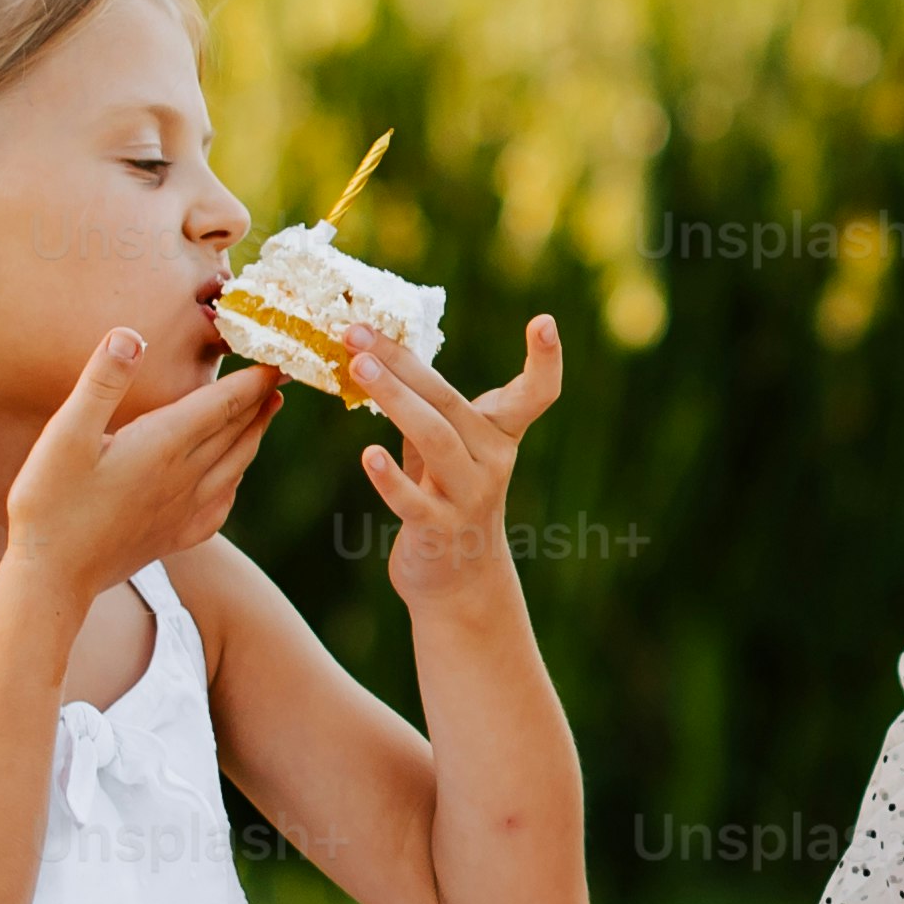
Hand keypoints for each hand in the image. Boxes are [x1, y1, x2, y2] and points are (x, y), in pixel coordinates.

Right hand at [4, 325, 285, 592]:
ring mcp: (185, 511)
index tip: (279, 359)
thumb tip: (131, 335)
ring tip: (267, 412)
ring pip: (236, 465)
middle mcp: (186, 477)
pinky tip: (232, 478)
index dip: (253, 379)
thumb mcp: (65, 433)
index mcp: (165, 445)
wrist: (52, 579)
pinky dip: (236, 479)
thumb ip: (101, 382)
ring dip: (255, 434)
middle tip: (282, 375)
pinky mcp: (176, 537)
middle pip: (237, 431)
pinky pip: (223, 503)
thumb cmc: (50, 502)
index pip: (223, 403)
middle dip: (261, 400)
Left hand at [352, 315, 566, 611]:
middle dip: (402, 363)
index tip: (544, 321)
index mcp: (499, 435)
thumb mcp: (447, 447)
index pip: (536, 394)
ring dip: (393, 399)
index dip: (545, 360)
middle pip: (449, 403)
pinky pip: (413, 500)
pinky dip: (389, 478)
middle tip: (358, 332)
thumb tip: (379, 350)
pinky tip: (367, 454)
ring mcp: (468, 497)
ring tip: (359, 368)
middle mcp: (492, 461)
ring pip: (433, 438)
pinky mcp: (440, 530)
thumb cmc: (447, 497)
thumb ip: (426, 405)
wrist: (459, 582)